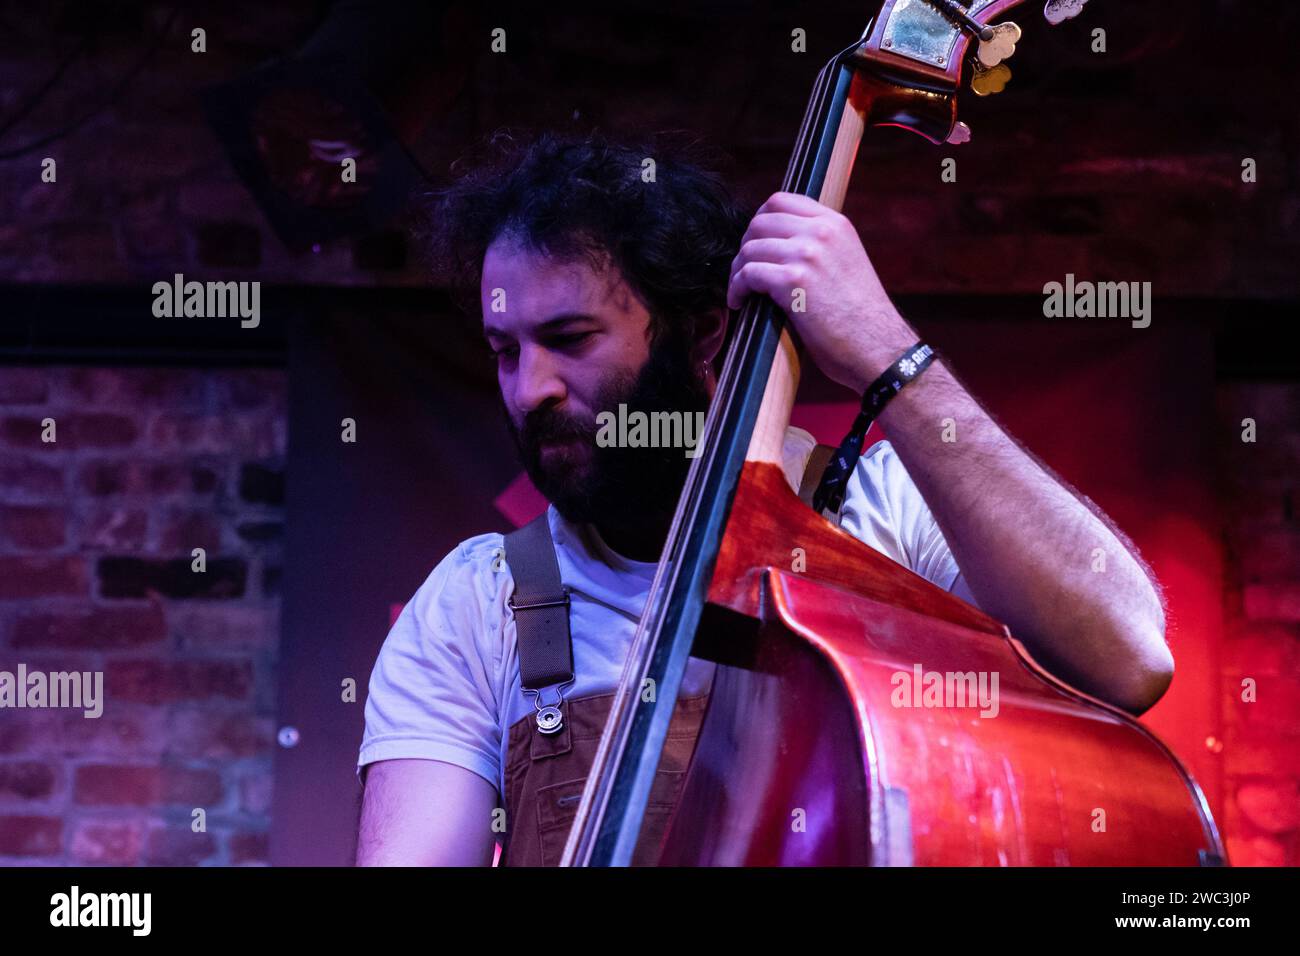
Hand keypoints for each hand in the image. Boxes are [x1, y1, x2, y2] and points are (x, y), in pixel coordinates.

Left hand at [726, 191, 916, 391]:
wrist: (878, 347)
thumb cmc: (860, 318)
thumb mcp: (846, 264)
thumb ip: (821, 247)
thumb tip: (781, 246)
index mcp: (836, 224)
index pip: (781, 201)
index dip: (759, 222)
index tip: (756, 245)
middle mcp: (822, 231)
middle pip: (760, 221)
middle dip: (745, 246)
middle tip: (744, 271)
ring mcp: (808, 253)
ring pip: (750, 248)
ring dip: (737, 270)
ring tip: (740, 290)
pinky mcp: (794, 280)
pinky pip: (748, 273)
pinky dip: (736, 288)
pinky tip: (739, 302)